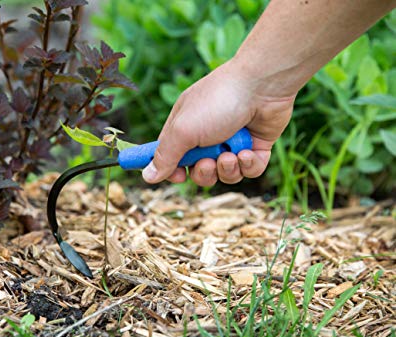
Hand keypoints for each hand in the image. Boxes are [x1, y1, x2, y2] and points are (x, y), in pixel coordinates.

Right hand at [141, 59, 295, 185]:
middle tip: (208, 162)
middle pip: (199, 172)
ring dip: (227, 169)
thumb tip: (147, 177)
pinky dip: (248, 165)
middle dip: (203, 173)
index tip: (177, 177)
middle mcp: (208, 136)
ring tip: (231, 155)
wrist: (262, 85)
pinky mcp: (255, 146)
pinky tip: (248, 152)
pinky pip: (249, 170)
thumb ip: (165, 156)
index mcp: (185, 128)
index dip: (173, 170)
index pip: (171, 156)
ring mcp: (233, 141)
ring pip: (225, 174)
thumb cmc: (218, 102)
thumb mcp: (183, 130)